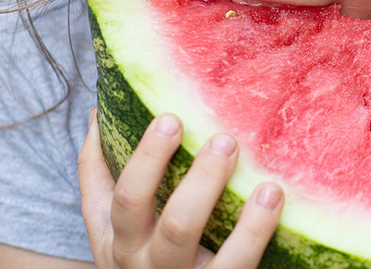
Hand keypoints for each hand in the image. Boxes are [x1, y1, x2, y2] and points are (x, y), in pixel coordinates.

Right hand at [78, 109, 284, 267]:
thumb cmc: (147, 259)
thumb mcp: (118, 230)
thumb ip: (103, 178)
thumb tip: (98, 116)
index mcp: (115, 239)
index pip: (114, 192)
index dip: (140, 155)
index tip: (170, 118)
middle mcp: (139, 260)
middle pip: (139, 205)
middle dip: (162, 160)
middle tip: (212, 134)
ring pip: (182, 231)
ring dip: (208, 184)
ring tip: (232, 149)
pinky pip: (235, 262)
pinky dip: (255, 228)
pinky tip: (272, 195)